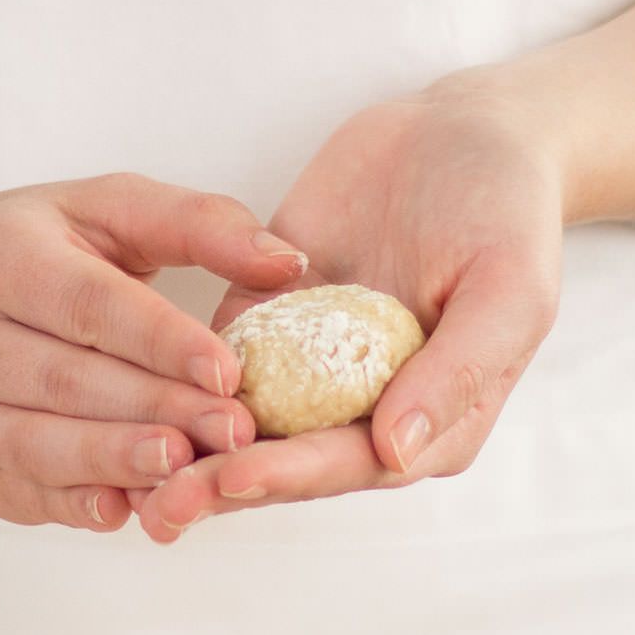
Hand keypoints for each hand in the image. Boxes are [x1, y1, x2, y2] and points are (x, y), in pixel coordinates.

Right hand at [0, 173, 307, 530]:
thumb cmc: (28, 251)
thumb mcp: (101, 209)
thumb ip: (198, 224)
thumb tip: (287, 263)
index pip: (88, 305)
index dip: (162, 341)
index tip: (229, 370)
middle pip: (70, 382)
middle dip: (159, 410)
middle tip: (237, 430)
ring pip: (43, 446)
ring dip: (121, 463)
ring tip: (190, 469)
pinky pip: (30, 493)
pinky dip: (84, 505)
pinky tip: (135, 508)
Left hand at [134, 80, 563, 541]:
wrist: (466, 132)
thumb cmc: (508, 213)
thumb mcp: (509, 289)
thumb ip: (457, 372)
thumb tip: (398, 453)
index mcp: (433, 422)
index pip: (353, 464)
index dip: (291, 474)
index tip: (232, 478)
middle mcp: (368, 411)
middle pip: (289, 462)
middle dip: (225, 484)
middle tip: (160, 502)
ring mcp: (316, 372)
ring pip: (246, 429)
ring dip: (192, 454)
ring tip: (130, 478)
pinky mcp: (271, 326)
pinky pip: (221, 365)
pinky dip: (177, 390)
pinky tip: (125, 406)